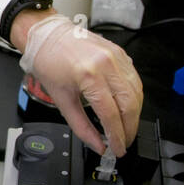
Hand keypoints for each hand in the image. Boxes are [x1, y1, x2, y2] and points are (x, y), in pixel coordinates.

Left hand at [16, 12, 142, 155]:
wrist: (47, 36)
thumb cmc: (49, 62)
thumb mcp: (61, 99)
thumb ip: (81, 126)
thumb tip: (97, 144)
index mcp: (88, 75)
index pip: (111, 114)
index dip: (117, 136)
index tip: (117, 148)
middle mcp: (106, 64)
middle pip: (130, 104)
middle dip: (130, 128)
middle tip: (124, 142)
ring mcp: (116, 56)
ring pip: (137, 92)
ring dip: (135, 115)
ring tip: (126, 128)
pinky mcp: (120, 53)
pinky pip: (134, 79)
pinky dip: (134, 97)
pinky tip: (128, 108)